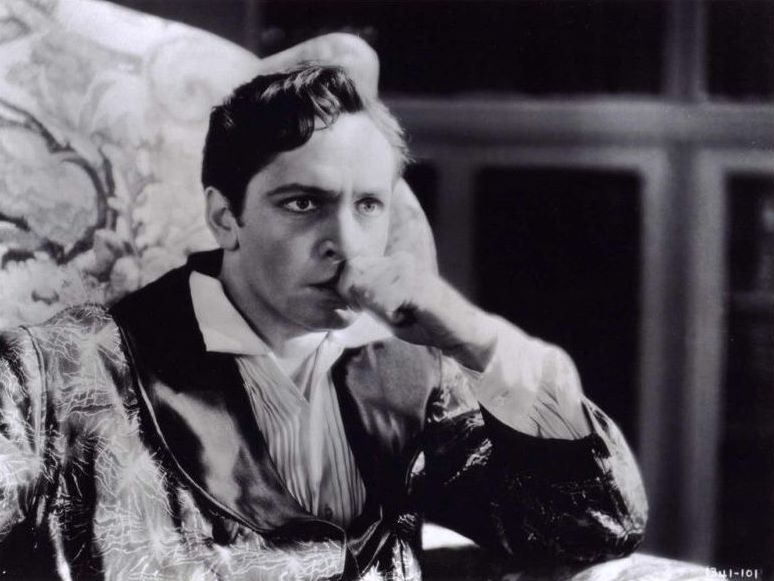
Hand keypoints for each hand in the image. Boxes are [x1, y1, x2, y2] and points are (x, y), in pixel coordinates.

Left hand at [336, 252, 497, 370]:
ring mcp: (408, 270)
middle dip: (363, 302)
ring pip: (367, 290)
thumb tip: (340, 294)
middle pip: (353, 276)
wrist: (461, 331)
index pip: (350, 267)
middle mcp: (398, 260)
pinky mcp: (416, 284)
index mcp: (390, 262)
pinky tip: (408, 316)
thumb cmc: (423, 323)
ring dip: (380, 311)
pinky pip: (384, 300)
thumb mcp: (386, 310)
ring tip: (401, 314)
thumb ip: (365, 299)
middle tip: (389, 313)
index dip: (350, 292)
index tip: (369, 309)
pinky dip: (392, 316)